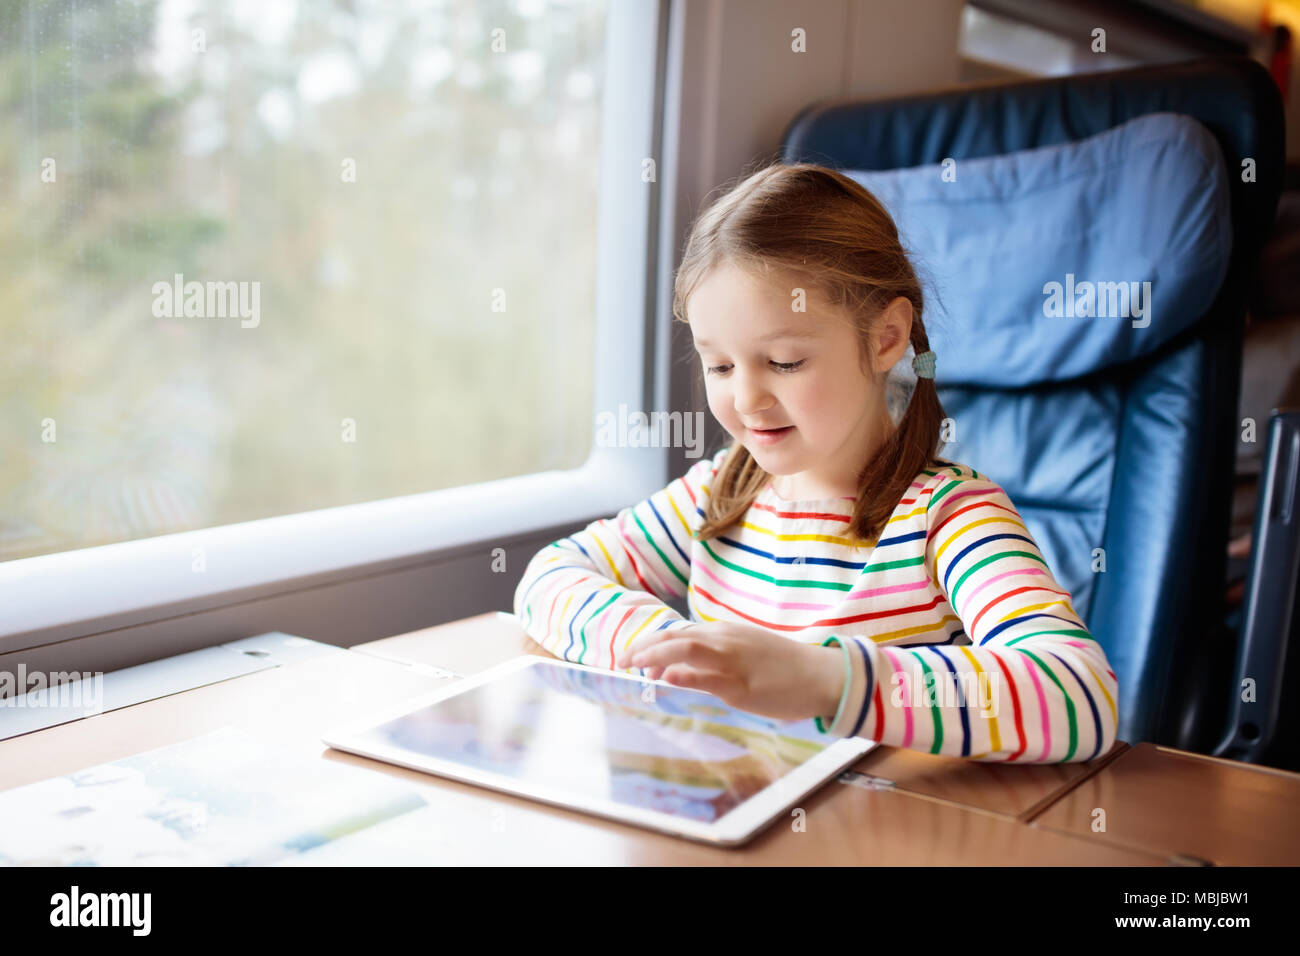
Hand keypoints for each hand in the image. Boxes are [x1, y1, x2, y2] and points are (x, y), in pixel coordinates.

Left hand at [613, 621, 846, 722]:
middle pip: (675, 637)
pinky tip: (667, 677)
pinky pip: (707, 677)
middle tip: (621, 661)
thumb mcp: (745, 650)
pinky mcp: (741, 685)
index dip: (652, 644)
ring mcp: (733, 661)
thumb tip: (682, 668)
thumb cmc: (783, 667)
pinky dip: (684, 674)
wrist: (820, 675)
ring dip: (654, 655)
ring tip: (634, 665)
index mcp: (724, 632)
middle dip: (643, 648)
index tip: (634, 657)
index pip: (679, 633)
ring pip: (686, 649)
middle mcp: (725, 640)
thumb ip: (715, 655)